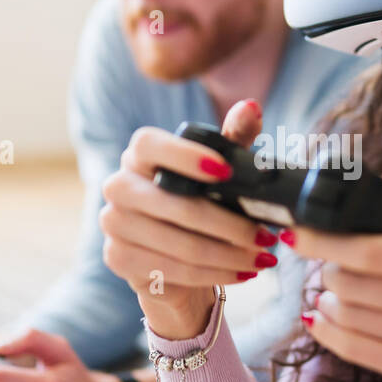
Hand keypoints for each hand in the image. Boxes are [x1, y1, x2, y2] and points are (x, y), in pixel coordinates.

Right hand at [100, 98, 277, 338]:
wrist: (171, 256)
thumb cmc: (198, 201)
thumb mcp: (219, 169)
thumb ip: (233, 138)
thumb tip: (252, 107)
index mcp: (139, 155)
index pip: (150, 145)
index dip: (185, 156)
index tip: (226, 170)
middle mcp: (118, 186)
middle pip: (175, 205)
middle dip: (231, 225)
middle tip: (267, 237)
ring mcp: (114, 224)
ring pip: (181, 244)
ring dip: (230, 255)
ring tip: (264, 259)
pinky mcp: (119, 259)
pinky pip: (174, 270)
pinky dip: (216, 274)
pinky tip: (243, 272)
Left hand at [293, 174, 381, 381]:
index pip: (371, 251)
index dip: (326, 242)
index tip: (295, 234)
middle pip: (350, 285)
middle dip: (328, 275)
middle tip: (330, 271)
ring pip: (347, 316)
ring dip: (326, 303)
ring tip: (330, 296)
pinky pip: (352, 348)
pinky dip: (326, 332)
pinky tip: (321, 320)